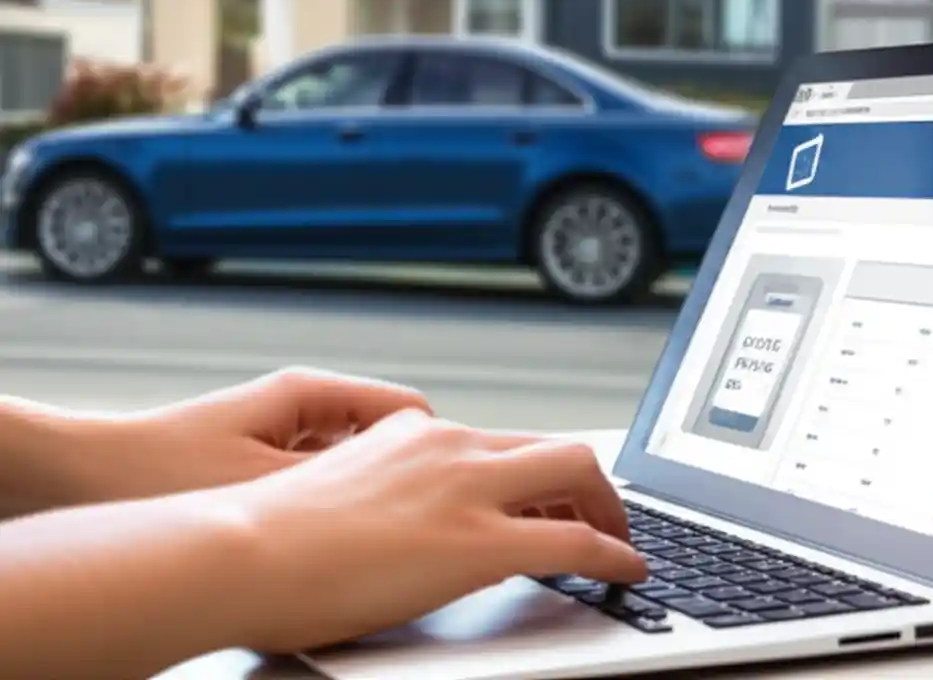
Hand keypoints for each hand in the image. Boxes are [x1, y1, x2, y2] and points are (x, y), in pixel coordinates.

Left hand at [70, 368, 431, 502]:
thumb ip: (342, 481)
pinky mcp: (263, 462)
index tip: (442, 487)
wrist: (85, 474)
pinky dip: (325, 504)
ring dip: (359, 493)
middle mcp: (301, 406)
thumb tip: (405, 486)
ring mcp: (283, 434)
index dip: (433, 450)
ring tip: (353, 529)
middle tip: (403, 517)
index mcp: (311, 393)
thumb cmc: (161, 467)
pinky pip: (319, 481)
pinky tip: (313, 535)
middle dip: (399, 475)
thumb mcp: (267, 480)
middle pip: (385, 437)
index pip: (409, 410)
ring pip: (353, 462)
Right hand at [226, 409, 646, 652]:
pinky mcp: (479, 541)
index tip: (543, 493)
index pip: (495, 441)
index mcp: (411, 434)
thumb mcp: (327, 489)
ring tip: (616, 539)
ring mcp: (467, 489)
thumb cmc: (260, 538)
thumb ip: (373, 486)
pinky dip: (613, 552)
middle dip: (585, 480)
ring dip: (605, 507)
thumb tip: (387, 517)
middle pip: (550, 446)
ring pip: (573, 471)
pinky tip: (626, 568)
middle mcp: (449, 447)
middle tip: (597, 513)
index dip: (532, 470)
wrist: (235, 552)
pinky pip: (575, 541)